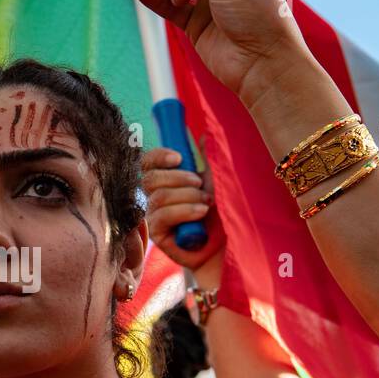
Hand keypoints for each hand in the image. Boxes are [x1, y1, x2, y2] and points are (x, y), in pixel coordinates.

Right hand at [142, 145, 222, 277]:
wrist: (231, 243)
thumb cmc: (224, 211)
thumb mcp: (218, 179)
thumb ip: (208, 158)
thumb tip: (204, 134)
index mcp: (167, 181)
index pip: (148, 163)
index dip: (158, 157)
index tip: (179, 157)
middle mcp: (155, 198)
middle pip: (150, 179)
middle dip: (178, 178)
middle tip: (200, 185)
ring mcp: (154, 217)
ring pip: (158, 197)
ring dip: (187, 197)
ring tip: (207, 204)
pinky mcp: (157, 235)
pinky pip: (161, 217)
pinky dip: (184, 211)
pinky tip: (201, 214)